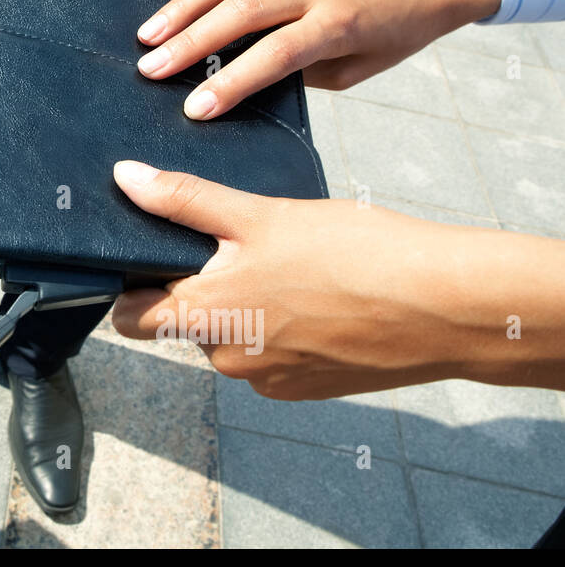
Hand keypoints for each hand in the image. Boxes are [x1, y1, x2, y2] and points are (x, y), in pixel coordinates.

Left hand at [109, 161, 564, 398]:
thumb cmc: (353, 255)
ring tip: (285, 262)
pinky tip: (314, 292)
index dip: (129, 286)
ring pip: (231, 335)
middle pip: (183, 323)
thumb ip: (184, 201)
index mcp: (205, 318)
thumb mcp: (259, 215)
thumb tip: (124, 179)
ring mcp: (268, 379)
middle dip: (197, 287)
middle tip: (235, 244)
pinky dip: (281, 326)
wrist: (443, 307)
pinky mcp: (306, 387)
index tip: (145, 256)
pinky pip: (271, 353)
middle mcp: (227, 359)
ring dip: (243, 303)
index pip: (129, 319)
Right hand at [136, 0, 502, 119]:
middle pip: (241, 12)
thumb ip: (303, 70)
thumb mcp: (357, 66)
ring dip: (183, 4)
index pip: (275, 57)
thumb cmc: (396, 30)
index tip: (194, 110)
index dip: (232, 85)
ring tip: (149, 33)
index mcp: (339, 23)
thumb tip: (246, 78)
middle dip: (190, 43)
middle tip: (149, 68)